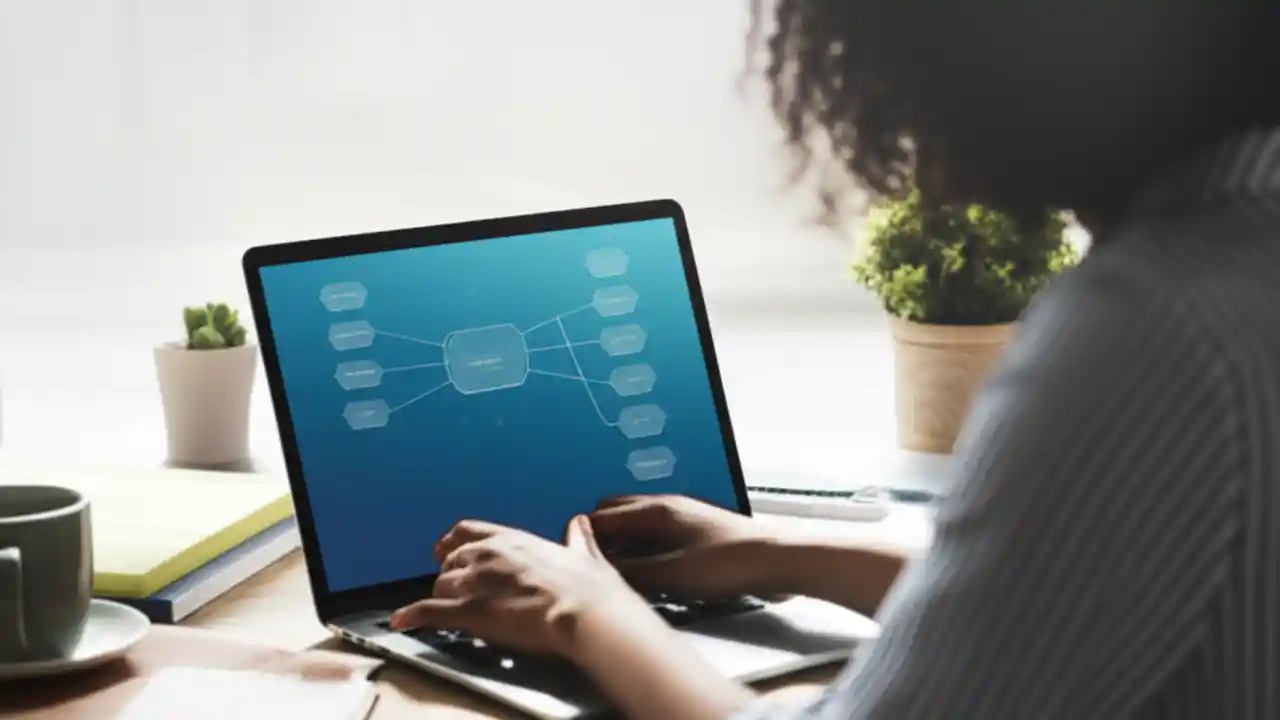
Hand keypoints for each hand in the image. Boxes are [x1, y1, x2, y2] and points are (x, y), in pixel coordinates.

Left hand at [389, 515, 655, 658]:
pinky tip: (402, 619)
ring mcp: (476, 582)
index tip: (446, 546)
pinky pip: (430, 611)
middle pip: (452, 561)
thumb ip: (578, 538)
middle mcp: (489, 555)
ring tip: (441, 609)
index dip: (454, 540)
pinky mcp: (469, 610)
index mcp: (514, 539)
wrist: (584, 611)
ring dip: (440, 596)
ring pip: (441, 585)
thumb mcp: (584, 554)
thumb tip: (579, 523)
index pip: (470, 531)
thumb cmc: (589, 588)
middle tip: (451, 586)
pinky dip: (413, 615)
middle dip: (450, 574)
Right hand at [590, 494, 780, 598]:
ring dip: (621, 540)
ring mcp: (681, 514)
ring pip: (635, 521)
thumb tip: (597, 574)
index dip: (582, 537)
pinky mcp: (694, 528)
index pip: (601, 516)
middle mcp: (665, 505)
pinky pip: (653, 531)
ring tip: (614, 569)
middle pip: (615, 511)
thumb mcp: (673, 575)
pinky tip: (646, 568)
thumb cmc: (726, 563)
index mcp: (655, 510)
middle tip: (591, 564)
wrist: (775, 557)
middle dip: (598, 535)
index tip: (571, 559)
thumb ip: (632, 573)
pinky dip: (640, 545)